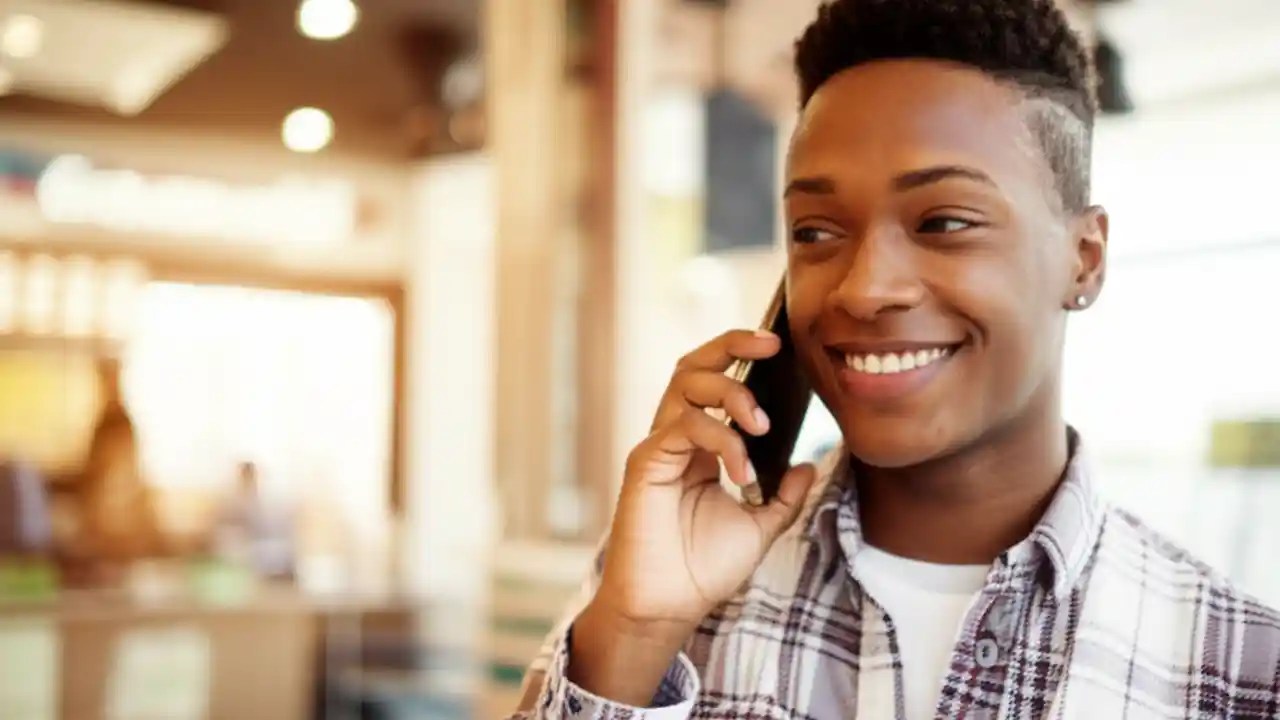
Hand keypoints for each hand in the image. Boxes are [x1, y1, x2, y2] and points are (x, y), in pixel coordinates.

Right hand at [569, 330, 816, 702]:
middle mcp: (675, 437)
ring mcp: (658, 447)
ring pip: (686, 384)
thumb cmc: (702, 569)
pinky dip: (721, 440)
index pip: (713, 379)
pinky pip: (685, 427)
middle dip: (731, 344)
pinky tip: (741, 470)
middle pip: (692, 365)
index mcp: (698, 446)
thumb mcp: (760, 527)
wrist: (669, 607)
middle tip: (772, 343)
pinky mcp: (646, 462)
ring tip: (762, 425)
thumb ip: (784, 496)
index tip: (780, 346)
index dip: (740, 354)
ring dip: (732, 392)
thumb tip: (808, 464)